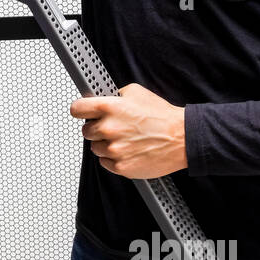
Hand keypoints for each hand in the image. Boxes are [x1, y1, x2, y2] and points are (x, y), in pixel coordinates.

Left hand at [70, 83, 187, 178]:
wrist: (182, 138)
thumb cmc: (162, 116)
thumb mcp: (136, 92)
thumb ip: (114, 95)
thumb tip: (100, 99)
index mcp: (109, 108)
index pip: (77, 109)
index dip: (80, 110)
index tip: (82, 112)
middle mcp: (109, 129)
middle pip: (86, 131)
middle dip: (97, 129)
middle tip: (114, 128)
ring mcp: (114, 149)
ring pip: (95, 148)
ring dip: (106, 145)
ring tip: (125, 140)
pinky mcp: (121, 166)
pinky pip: (105, 162)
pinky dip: (114, 158)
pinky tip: (128, 150)